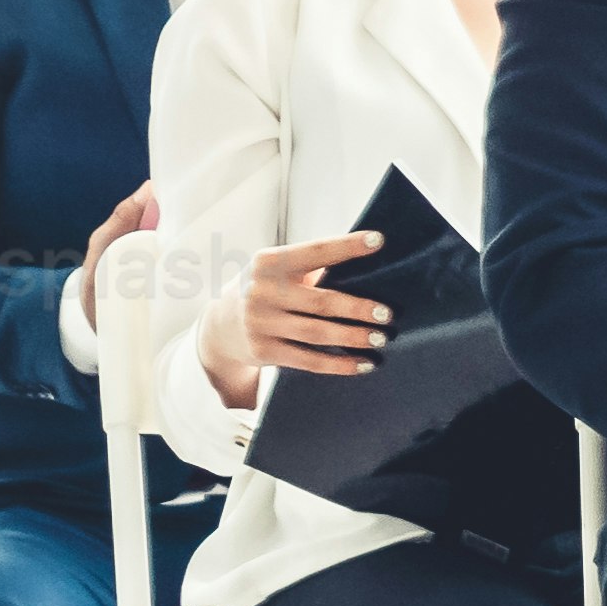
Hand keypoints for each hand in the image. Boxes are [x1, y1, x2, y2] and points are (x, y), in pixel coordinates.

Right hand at [219, 224, 389, 402]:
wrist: (219, 327)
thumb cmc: (265, 290)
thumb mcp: (276, 270)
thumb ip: (310, 266)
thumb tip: (369, 264)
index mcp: (269, 262)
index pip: (316, 252)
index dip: (347, 246)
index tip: (379, 240)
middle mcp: (261, 291)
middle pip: (321, 302)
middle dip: (358, 309)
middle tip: (387, 314)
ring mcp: (260, 323)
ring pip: (318, 333)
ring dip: (353, 337)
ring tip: (380, 338)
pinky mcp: (263, 351)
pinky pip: (309, 360)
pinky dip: (340, 364)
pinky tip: (364, 363)